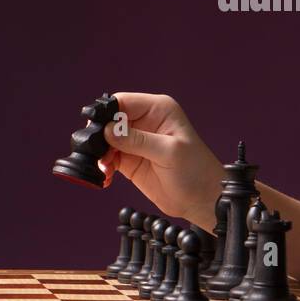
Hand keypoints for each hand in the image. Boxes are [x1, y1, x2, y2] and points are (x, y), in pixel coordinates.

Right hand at [97, 92, 225, 224]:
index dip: (107, 113)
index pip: (124, 102)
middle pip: (110, 120)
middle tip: (99, 153)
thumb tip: (109, 130)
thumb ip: (138, 140)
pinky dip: (104, 166)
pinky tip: (106, 176)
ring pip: (106, 140)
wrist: (201, 199)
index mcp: (158, 110)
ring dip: (100, 153)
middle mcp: (145, 121)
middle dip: (100, 135)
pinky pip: (109, 158)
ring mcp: (136, 141)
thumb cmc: (196, 170)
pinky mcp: (130, 160)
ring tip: (105, 167)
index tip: (98, 130)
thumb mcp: (169, 152)